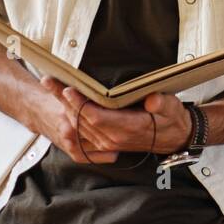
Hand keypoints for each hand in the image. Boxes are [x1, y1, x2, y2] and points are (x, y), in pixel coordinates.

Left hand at [30, 77, 191, 161]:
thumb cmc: (171, 119)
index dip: (80, 104)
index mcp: (128, 128)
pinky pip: (82, 131)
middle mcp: (114, 138)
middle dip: (64, 100)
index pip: (96, 116)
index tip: (69, 89)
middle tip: (49, 81)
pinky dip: (70, 116)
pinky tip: (62, 104)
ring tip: (51, 87)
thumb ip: (162, 104)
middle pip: (81, 119)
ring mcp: (108, 142)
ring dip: (63, 106)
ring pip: (79, 125)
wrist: (175, 138)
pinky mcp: (106, 142)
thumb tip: (152, 100)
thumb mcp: (173, 109)